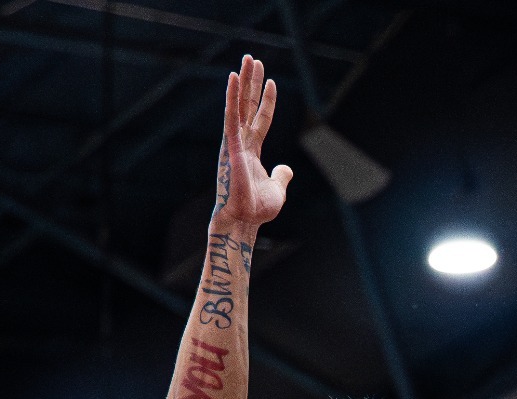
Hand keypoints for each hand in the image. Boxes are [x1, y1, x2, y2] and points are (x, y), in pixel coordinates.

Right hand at [213, 55, 291, 228]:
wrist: (243, 221)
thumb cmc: (256, 210)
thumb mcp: (277, 190)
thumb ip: (281, 176)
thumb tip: (286, 168)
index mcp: (251, 151)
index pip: (260, 119)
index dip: (266, 101)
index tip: (271, 82)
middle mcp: (241, 142)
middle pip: (247, 105)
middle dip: (251, 82)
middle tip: (252, 58)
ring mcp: (234, 142)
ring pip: (238, 105)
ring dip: (243, 81)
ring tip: (247, 59)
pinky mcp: (230, 145)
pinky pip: (231, 116)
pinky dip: (232, 97)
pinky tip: (233, 78)